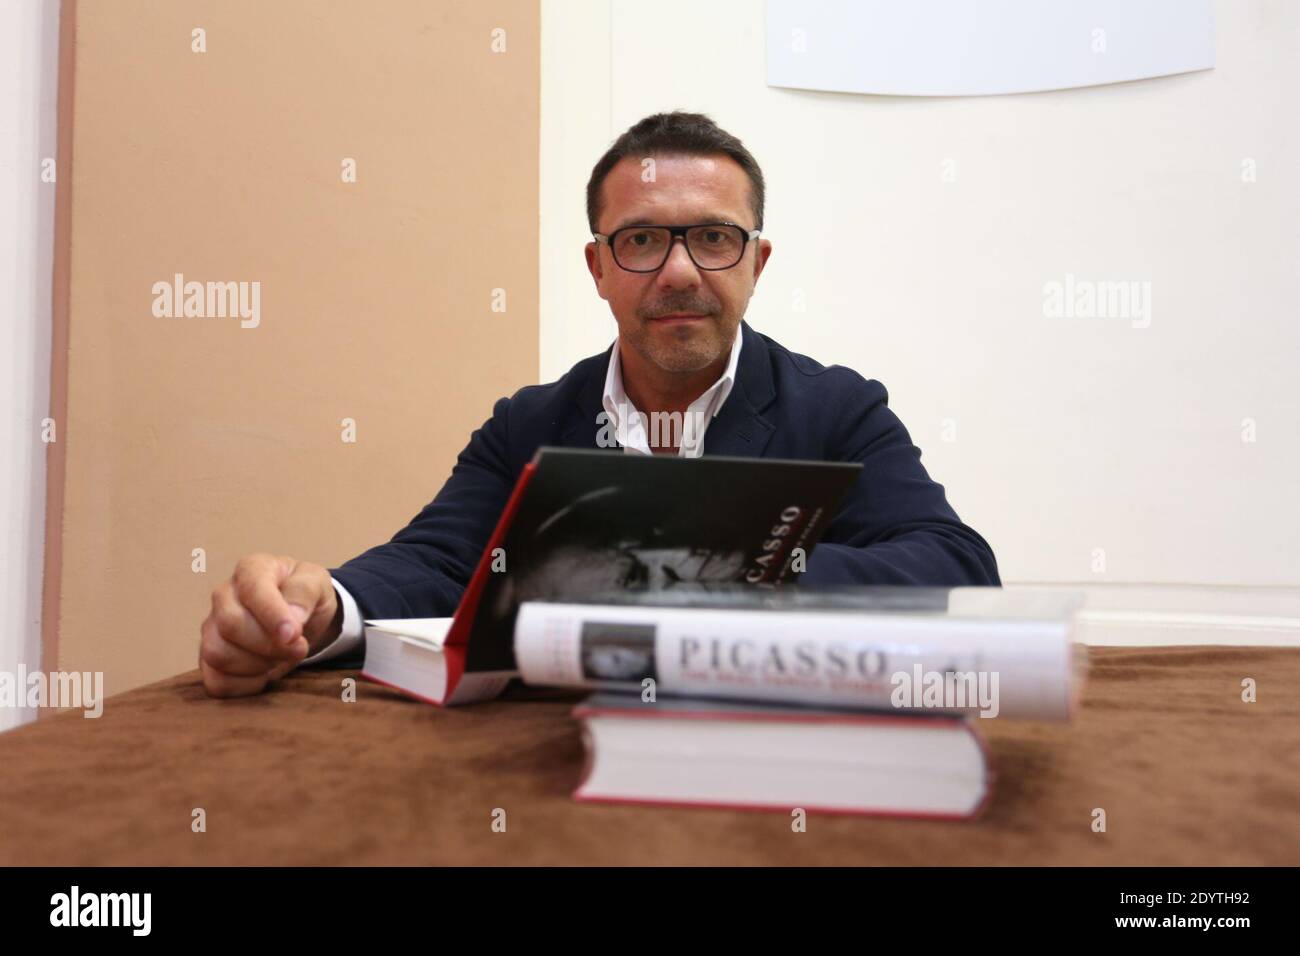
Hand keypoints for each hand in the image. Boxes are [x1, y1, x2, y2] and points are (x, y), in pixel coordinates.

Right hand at [199, 553, 340, 697]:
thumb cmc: (305, 596)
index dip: (272, 615)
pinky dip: (245, 685)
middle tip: (299, 647)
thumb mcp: (317, 583)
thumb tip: (292, 618)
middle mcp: (224, 595)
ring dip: (257, 665)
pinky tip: (265, 673)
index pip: (252, 590)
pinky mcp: (209, 658)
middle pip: (230, 624)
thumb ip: (304, 593)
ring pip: (217, 654)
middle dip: (270, 645)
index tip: (294, 635)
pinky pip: (215, 681)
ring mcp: (211, 628)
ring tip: (280, 658)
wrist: (299, 618)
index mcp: (251, 569)